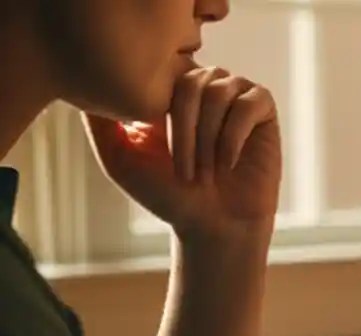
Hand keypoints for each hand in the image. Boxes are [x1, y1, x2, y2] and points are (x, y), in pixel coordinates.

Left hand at [84, 66, 282, 246]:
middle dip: (184, 131)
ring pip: (219, 92)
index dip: (159, 110)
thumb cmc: (168, 196)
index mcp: (169, 93)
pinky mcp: (264, 111)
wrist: (214, 226)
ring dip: (208, 137)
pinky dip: (235, 137)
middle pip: (191, 81)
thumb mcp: (120, 160)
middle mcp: (202, 87)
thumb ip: (99, 125)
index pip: (161, 73)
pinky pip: (249, 105)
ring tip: (206, 171)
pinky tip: (228, 165)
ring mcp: (234, 96)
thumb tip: (84, 85)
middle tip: (184, 172)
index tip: (157, 152)